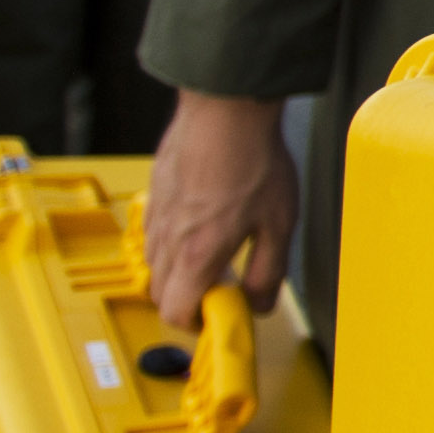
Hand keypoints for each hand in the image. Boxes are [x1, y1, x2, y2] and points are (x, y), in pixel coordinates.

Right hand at [144, 91, 298, 325]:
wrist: (226, 109)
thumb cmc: (252, 160)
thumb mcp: (279, 225)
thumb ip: (268, 272)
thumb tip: (260, 303)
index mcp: (196, 255)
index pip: (176, 313)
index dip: (197, 323)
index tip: (222, 313)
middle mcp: (167, 239)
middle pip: (161, 292)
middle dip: (189, 297)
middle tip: (224, 283)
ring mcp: (157, 213)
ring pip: (155, 262)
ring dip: (180, 269)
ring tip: (218, 248)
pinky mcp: (155, 191)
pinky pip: (154, 231)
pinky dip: (172, 240)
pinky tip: (203, 220)